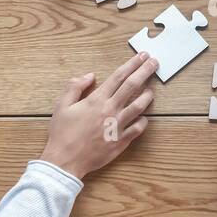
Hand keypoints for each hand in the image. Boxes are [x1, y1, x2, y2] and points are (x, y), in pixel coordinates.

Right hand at [40, 52, 158, 179]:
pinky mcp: (121, 141)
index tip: (142, 56)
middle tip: (154, 63)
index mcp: (96, 100)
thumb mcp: (62, 105)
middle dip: (145, 71)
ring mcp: (118, 126)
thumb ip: (74, 87)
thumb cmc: (62, 133)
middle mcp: (110, 110)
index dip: (132, 64)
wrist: (65, 161)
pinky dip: (143, 121)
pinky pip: (138, 128)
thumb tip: (90, 75)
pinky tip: (143, 117)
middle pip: (132, 86)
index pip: (118, 76)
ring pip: (139, 106)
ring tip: (151, 89)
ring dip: (147, 95)